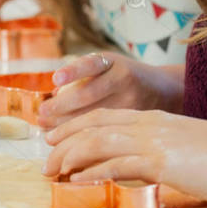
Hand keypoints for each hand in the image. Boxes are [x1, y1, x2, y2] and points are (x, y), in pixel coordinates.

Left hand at [37, 53, 182, 128]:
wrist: (165, 89)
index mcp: (113, 64)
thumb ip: (82, 78)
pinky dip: (84, 136)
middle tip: (42, 114)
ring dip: (66, 124)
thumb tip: (53, 98)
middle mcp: (123, 80)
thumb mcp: (107, 68)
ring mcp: (132, 102)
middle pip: (88, 94)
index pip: (91, 65)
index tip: (55, 80)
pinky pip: (106, 131)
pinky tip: (68, 143)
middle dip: (61, 106)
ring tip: (47, 129)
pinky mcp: (137, 121)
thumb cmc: (123, 79)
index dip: (73, 71)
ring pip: (95, 115)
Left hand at [43, 107, 206, 207]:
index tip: (54, 139)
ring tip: (50, 171)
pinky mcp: (162, 162)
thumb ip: (163, 153)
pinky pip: (117, 165)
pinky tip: (75, 181)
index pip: (105, 117)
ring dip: (69, 156)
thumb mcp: (188, 149)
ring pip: (98, 142)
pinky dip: (91, 172)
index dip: (75, 126)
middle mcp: (151, 125)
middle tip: (44, 157)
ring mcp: (155, 142)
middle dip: (64, 140)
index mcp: (156, 119)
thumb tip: (147, 167)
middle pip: (94, 126)